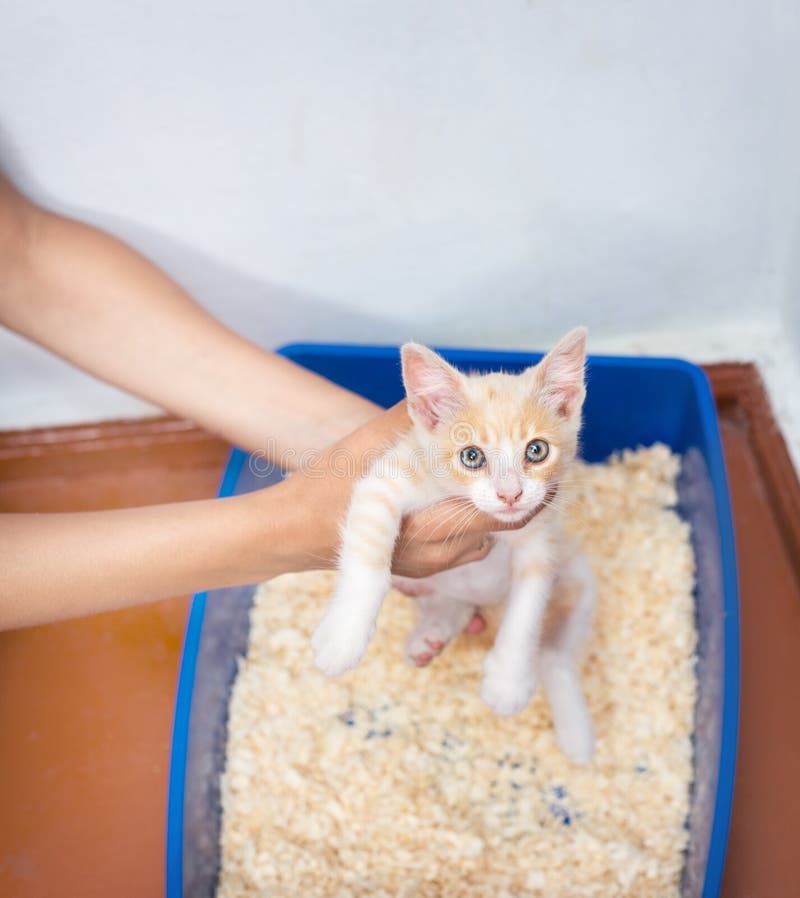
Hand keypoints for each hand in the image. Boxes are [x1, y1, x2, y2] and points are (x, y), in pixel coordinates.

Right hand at [272, 402, 530, 578]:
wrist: (293, 533)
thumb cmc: (329, 484)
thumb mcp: (375, 443)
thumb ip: (418, 416)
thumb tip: (451, 387)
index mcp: (433, 524)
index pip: (506, 510)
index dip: (526, 481)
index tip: (538, 448)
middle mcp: (439, 553)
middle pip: (501, 523)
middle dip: (513, 488)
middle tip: (525, 450)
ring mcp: (431, 566)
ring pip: (484, 534)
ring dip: (488, 504)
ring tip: (486, 469)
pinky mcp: (423, 569)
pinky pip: (463, 544)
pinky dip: (466, 519)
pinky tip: (451, 495)